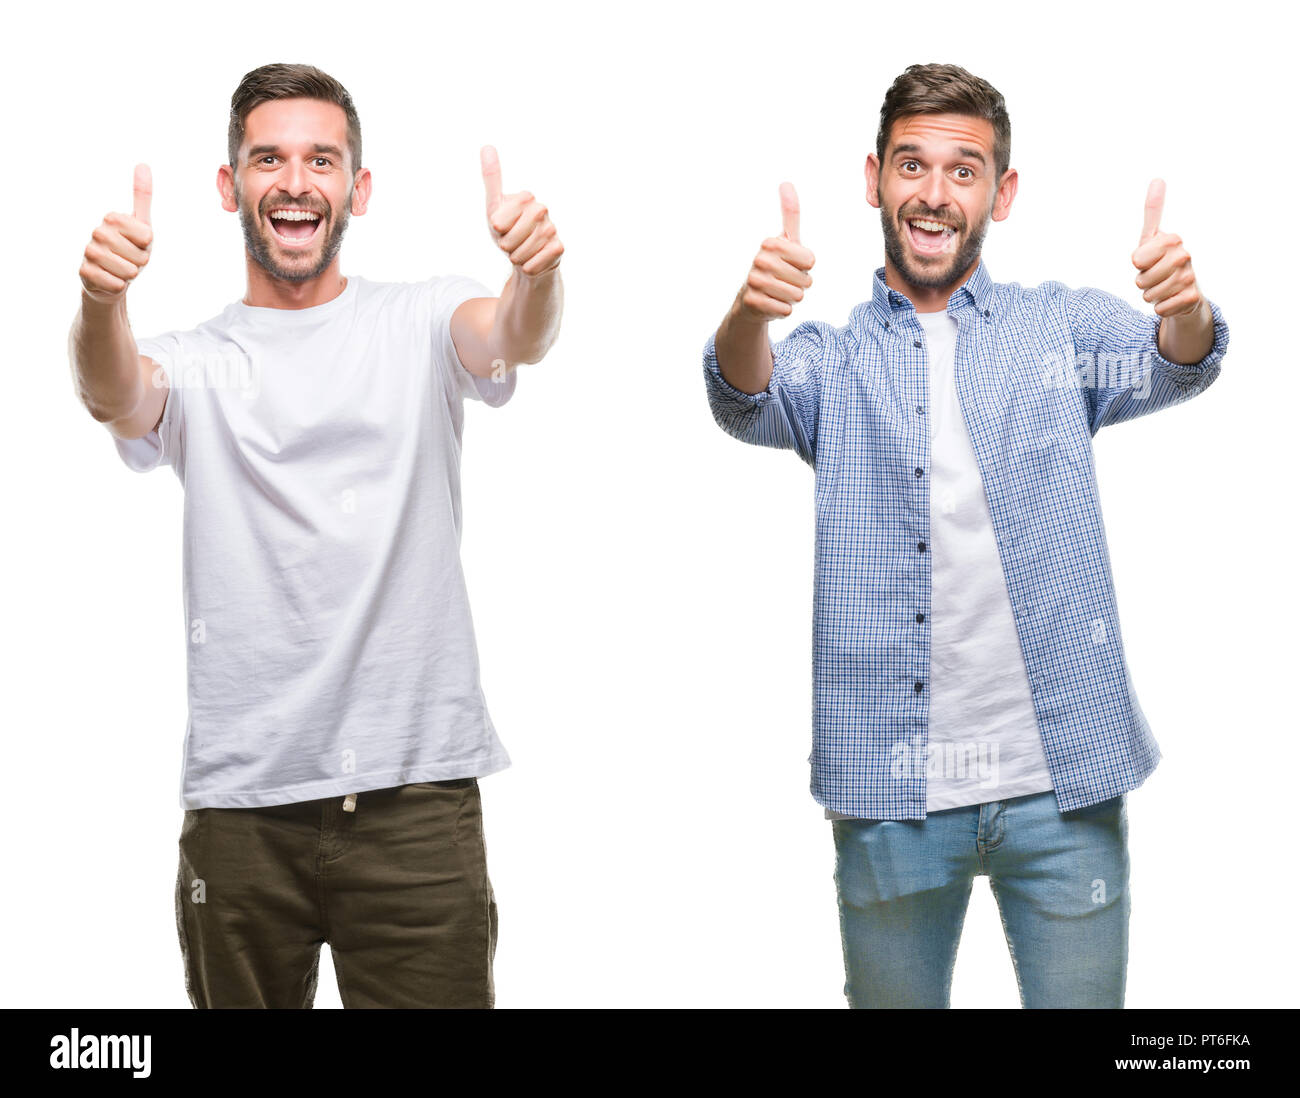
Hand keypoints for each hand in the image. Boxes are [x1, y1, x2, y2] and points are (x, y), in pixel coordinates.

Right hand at [79, 164, 153, 305]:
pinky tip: (110, 279)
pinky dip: (119, 286)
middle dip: (141, 262)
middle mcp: (98, 232)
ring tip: (120, 268)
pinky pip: (117, 284)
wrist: (110, 276)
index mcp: (112, 218)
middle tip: (129, 258)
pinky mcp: (85, 273)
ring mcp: (89, 252)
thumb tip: (143, 164)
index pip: (147, 237)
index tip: (138, 243)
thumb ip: (142, 196)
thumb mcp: (141, 224)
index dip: (148, 246)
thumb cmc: (129, 248)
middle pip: (141, 256)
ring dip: (130, 275)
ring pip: (129, 272)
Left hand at [481, 145, 562, 275]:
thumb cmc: (508, 230)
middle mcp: (542, 210)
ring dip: (517, 258)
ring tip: (521, 251)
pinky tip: (533, 260)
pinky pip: (535, 263)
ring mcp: (552, 229)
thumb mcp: (494, 207)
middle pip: (510, 238)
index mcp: (526, 197)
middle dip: (506, 246)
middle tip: (511, 243)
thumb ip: (491, 179)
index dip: (496, 231)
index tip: (502, 228)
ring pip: (523, 253)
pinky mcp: (559, 248)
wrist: (528, 256)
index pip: (499, 222)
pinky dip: (528, 267)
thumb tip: (487, 145)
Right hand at [737, 182, 814, 320]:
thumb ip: (790, 213)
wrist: (751, 298)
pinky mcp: (753, 302)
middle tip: (784, 280)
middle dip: (800, 284)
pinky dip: (782, 310)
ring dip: (791, 297)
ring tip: (778, 292)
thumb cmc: (774, 266)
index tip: (791, 263)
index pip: (810, 261)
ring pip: (797, 296)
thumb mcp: (785, 240)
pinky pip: (786, 310)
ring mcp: (755, 282)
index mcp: (770, 243)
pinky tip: (771, 303)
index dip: (805, 266)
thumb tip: (786, 182)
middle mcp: (760, 260)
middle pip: (806, 280)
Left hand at [1132, 179, 1203, 317]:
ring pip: (1149, 296)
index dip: (1137, 264)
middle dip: (1142, 282)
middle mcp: (1184, 256)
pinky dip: (1160, 308)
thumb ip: (1153, 211)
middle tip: (1154, 276)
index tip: (1146, 259)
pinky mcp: (1192, 298)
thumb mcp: (1152, 237)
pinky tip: (1171, 300)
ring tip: (1162, 286)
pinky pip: (1160, 309)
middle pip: (1141, 280)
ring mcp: (1190, 277)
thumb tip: (1157, 179)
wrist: (1184, 290)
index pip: (1137, 259)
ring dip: (1151, 295)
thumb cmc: (1162, 261)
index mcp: (1172, 240)